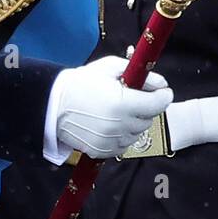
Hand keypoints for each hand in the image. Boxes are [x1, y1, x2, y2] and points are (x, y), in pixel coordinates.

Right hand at [51, 56, 171, 159]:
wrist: (53, 103)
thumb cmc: (83, 81)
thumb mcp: (111, 67)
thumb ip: (141, 75)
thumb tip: (163, 84)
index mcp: (122, 103)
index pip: (158, 104)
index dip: (163, 96)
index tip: (162, 91)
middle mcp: (118, 126)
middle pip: (149, 119)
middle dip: (146, 108)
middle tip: (133, 98)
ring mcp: (110, 141)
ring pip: (137, 133)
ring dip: (134, 122)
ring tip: (119, 111)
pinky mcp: (101, 151)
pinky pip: (123, 145)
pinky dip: (122, 135)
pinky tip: (110, 123)